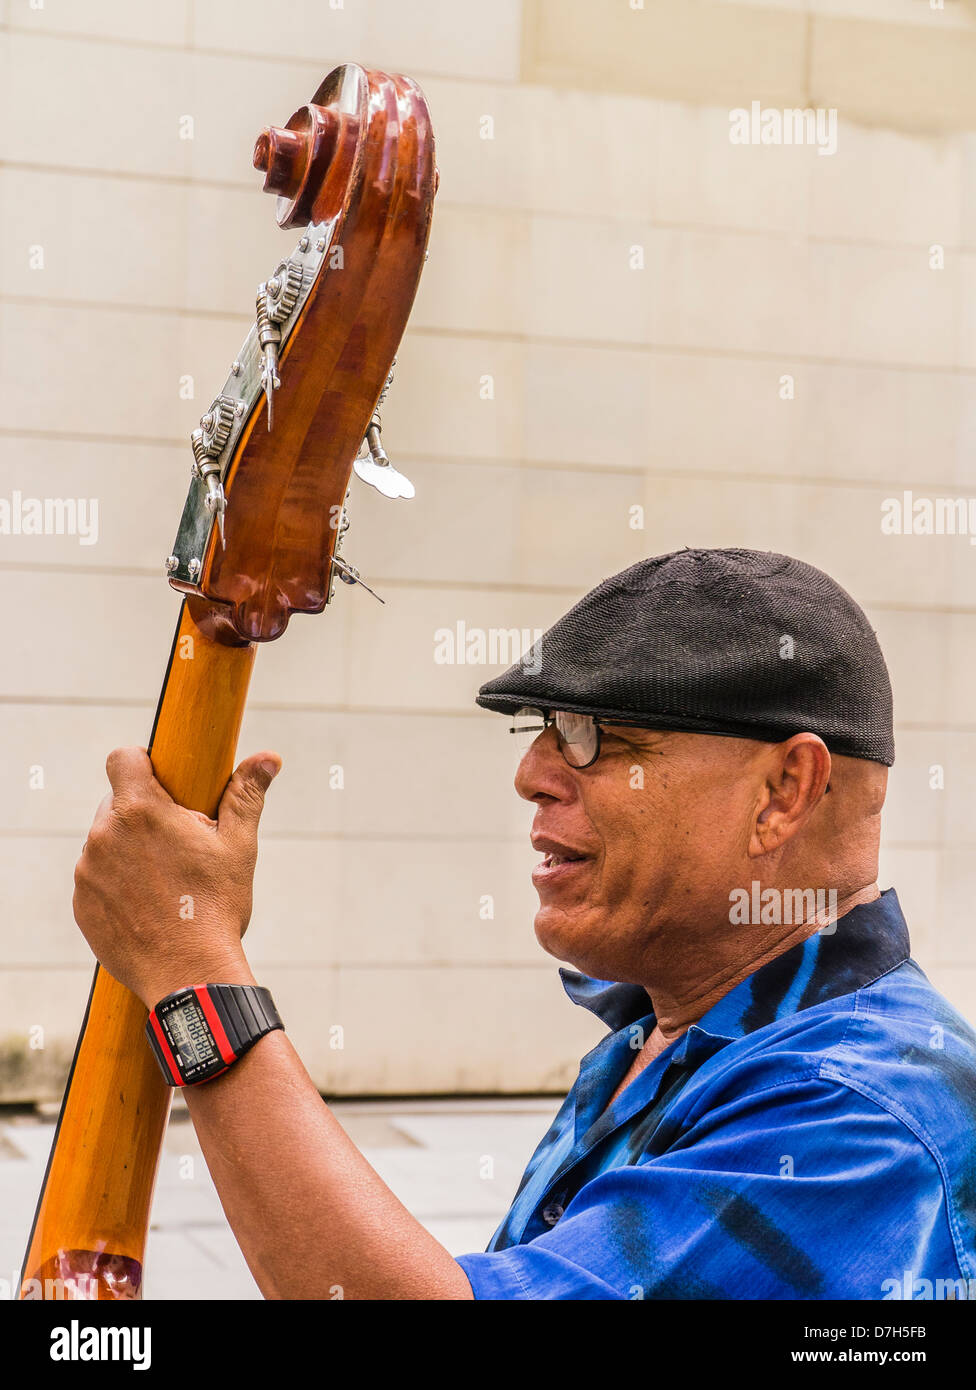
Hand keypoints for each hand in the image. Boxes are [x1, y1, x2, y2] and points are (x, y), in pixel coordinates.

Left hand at [73, 746, 280, 1007]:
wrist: (188, 975)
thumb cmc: (217, 907)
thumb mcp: (238, 847)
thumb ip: (246, 795)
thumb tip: (269, 757)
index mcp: (141, 811)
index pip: (122, 759)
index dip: (141, 762)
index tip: (161, 780)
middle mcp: (104, 835)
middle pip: (116, 803)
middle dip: (143, 814)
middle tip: (177, 843)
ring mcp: (88, 872)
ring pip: (105, 842)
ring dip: (128, 849)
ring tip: (165, 880)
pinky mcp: (81, 904)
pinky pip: (96, 879)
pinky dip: (117, 883)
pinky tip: (147, 904)